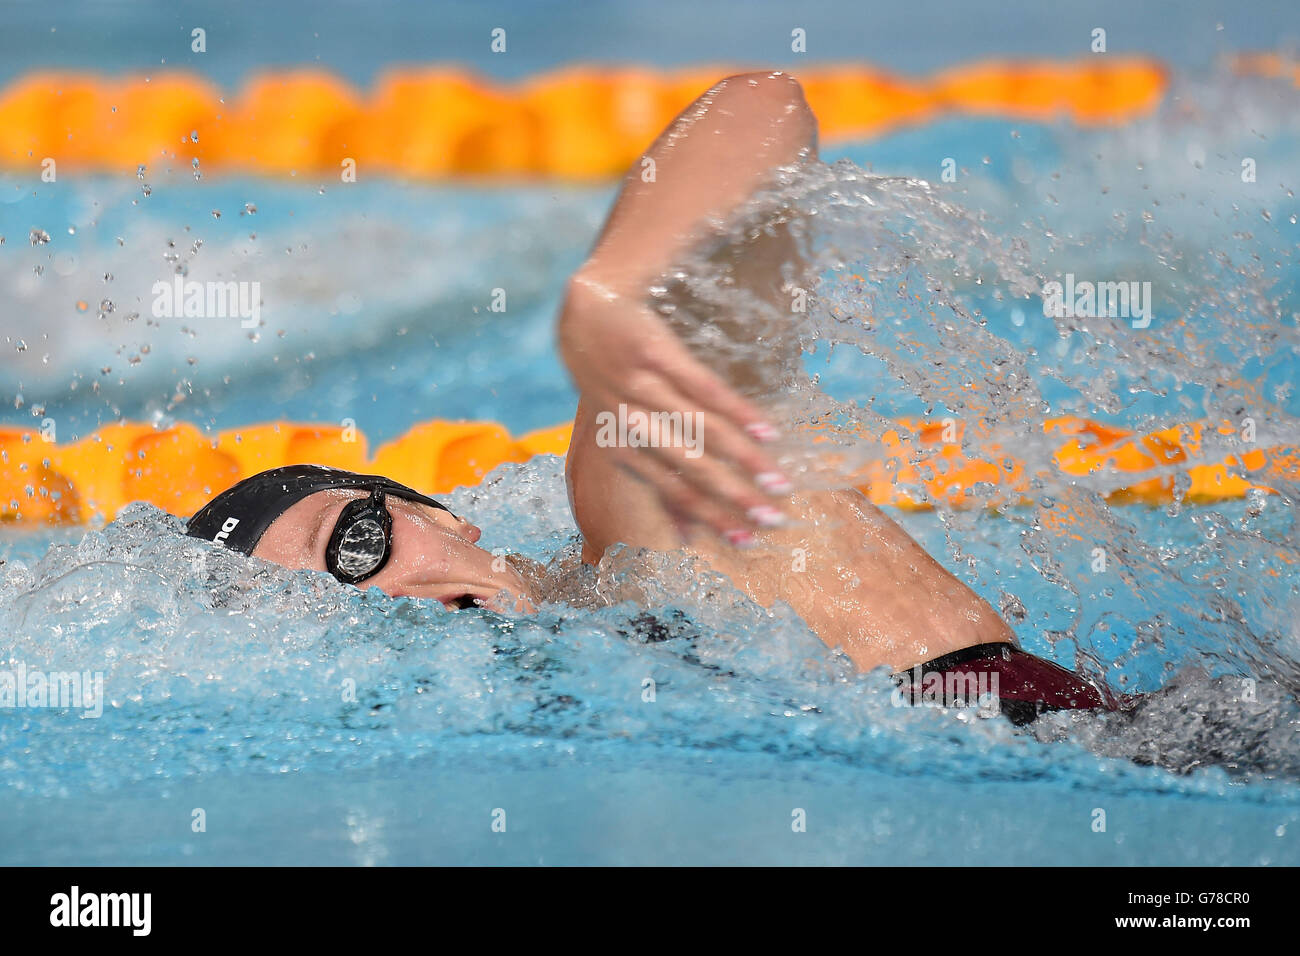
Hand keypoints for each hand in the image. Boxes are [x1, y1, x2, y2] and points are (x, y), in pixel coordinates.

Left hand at [559, 273, 791, 543]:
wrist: (590, 304)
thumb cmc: (610, 372)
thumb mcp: (617, 424)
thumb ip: (650, 471)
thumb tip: (684, 533)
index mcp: (621, 444)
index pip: (672, 490)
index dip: (710, 518)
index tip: (746, 541)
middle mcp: (629, 420)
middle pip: (690, 467)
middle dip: (734, 498)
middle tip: (774, 521)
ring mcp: (640, 385)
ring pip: (702, 432)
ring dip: (745, 461)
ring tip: (779, 483)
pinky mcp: (654, 351)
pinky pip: (704, 387)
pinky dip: (738, 412)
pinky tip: (768, 432)